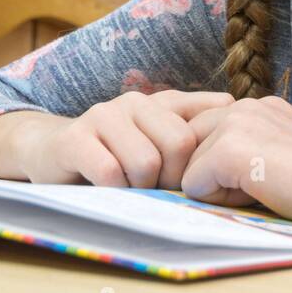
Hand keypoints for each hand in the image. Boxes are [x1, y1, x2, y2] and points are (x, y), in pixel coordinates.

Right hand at [27, 90, 234, 188]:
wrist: (50, 154)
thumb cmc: (116, 156)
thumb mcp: (160, 144)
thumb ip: (196, 133)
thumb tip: (242, 125)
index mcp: (164, 103)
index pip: (211, 118)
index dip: (208, 158)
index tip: (197, 180)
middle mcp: (136, 102)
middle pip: (180, 144)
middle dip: (173, 178)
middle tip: (156, 190)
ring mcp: (104, 116)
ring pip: (146, 162)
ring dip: (139, 187)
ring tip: (127, 187)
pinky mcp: (75, 138)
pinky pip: (110, 172)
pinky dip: (113, 191)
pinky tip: (104, 188)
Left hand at [180, 95, 291, 227]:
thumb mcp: (281, 154)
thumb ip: (248, 151)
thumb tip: (202, 172)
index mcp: (256, 107)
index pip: (203, 138)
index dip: (222, 170)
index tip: (265, 178)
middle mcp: (242, 105)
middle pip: (189, 151)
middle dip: (213, 177)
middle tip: (264, 185)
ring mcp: (235, 123)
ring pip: (189, 169)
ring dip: (219, 189)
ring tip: (266, 188)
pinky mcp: (230, 148)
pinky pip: (192, 186)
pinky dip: (221, 201)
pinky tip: (262, 193)